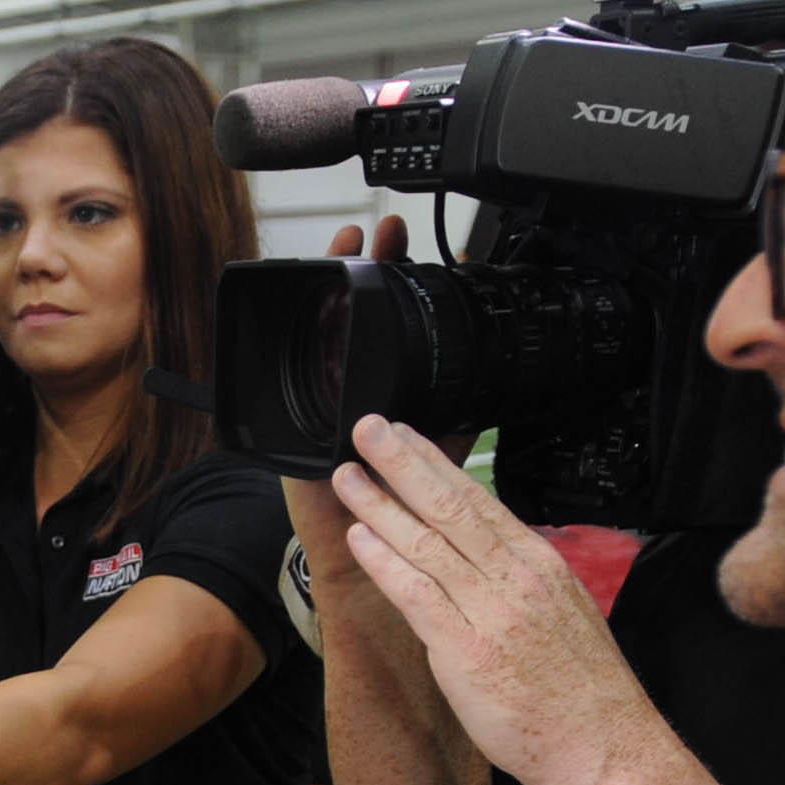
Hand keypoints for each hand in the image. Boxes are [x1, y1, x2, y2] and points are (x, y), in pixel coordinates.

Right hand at [283, 221, 477, 567]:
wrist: (367, 555)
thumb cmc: (397, 506)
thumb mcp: (436, 450)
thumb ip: (454, 414)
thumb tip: (489, 378)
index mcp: (386, 385)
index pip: (391, 319)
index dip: (400, 280)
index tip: (415, 244)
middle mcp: (351, 383)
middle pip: (355, 309)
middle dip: (366, 264)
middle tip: (380, 229)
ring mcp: (319, 395)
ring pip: (327, 325)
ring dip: (334, 282)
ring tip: (348, 242)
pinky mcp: (296, 416)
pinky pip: (298, 368)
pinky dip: (303, 330)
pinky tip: (315, 299)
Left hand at [328, 413, 659, 784]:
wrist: (606, 749)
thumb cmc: (585, 694)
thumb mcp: (565, 615)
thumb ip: (522, 584)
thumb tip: (491, 557)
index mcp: (541, 565)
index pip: (481, 501)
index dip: (437, 464)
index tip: (406, 436)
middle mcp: (517, 578)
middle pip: (451, 506)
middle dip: (403, 462)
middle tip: (366, 427)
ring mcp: (493, 612)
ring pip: (428, 542)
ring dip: (380, 505)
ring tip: (347, 475)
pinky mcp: (468, 652)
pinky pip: (419, 593)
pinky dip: (386, 560)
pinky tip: (359, 536)